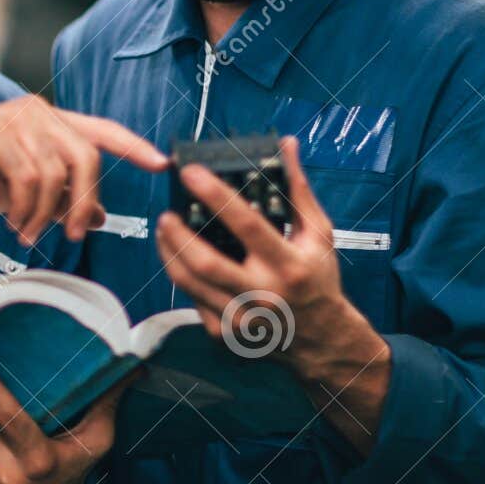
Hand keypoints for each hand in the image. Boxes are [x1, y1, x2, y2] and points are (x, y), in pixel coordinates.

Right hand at [0, 96, 166, 246]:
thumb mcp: (20, 193)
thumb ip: (59, 198)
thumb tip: (99, 216)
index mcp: (46, 121)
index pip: (100, 130)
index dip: (133, 146)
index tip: (162, 163)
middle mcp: (37, 113)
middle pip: (86, 157)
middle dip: (85, 201)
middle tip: (73, 234)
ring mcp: (16, 120)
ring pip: (57, 173)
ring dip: (45, 214)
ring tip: (26, 233)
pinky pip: (30, 178)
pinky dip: (26, 209)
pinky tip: (12, 224)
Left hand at [155, 137, 389, 452]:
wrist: (320, 338)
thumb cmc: (318, 279)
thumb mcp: (319, 233)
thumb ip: (296, 190)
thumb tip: (284, 145)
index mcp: (288, 264)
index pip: (247, 226)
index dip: (216, 197)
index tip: (191, 173)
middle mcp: (263, 294)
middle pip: (207, 263)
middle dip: (178, 235)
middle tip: (165, 213)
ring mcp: (241, 318)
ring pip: (190, 283)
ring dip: (170, 253)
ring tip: (164, 230)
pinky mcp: (224, 332)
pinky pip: (193, 301)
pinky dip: (183, 277)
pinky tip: (179, 259)